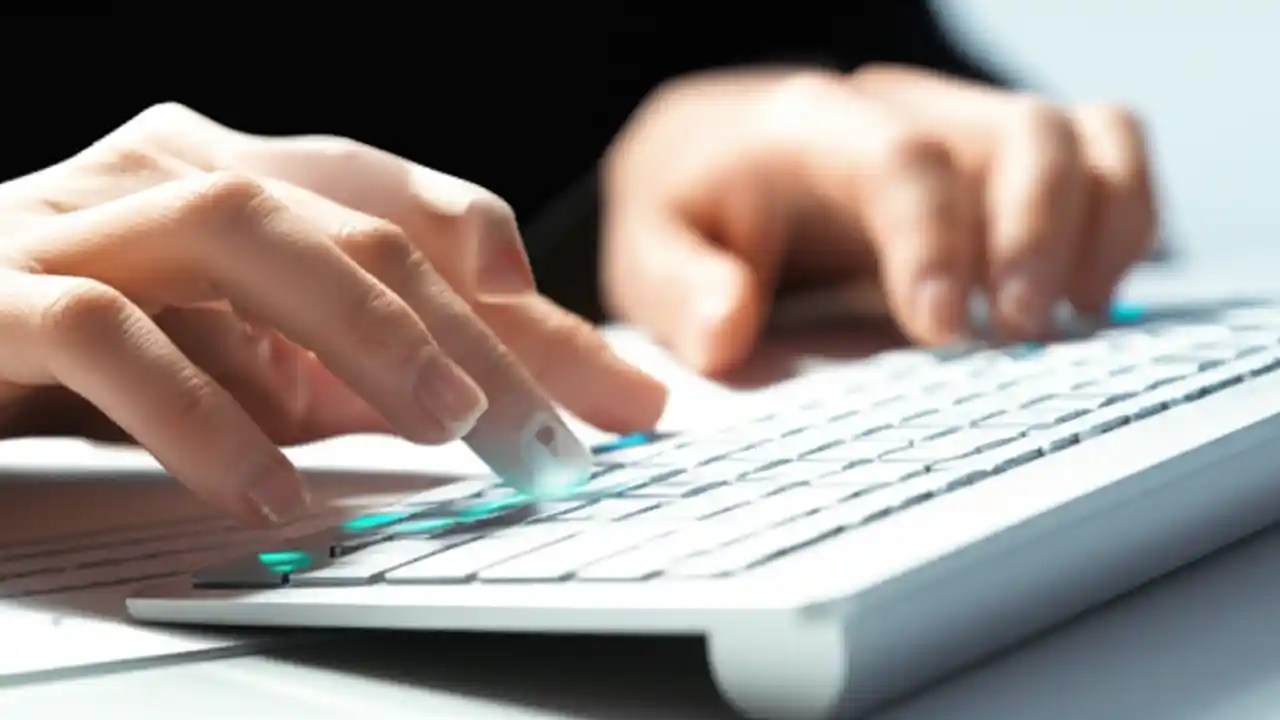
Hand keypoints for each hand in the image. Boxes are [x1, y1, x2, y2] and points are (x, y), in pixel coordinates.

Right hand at [0, 103, 665, 524]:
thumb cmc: (100, 351)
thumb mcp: (266, 362)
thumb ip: (382, 373)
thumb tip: (535, 405)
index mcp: (240, 173)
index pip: (394, 200)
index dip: (493, 257)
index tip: (578, 341)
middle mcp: (168, 174)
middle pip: (349, 221)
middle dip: (465, 328)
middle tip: (546, 432)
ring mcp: (82, 223)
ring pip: (243, 232)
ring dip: (361, 328)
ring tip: (448, 421)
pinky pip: (107, 333)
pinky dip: (200, 413)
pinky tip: (272, 486)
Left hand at [602, 65, 1156, 373]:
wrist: (725, 155)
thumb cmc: (695, 206)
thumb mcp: (652, 246)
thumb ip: (678, 286)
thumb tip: (726, 332)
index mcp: (811, 126)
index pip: (899, 158)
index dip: (935, 240)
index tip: (944, 328)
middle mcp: (904, 110)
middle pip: (1017, 134)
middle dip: (1036, 234)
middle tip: (1019, 332)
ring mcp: (965, 126)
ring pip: (1081, 136)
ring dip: (1097, 228)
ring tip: (1067, 321)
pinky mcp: (1005, 157)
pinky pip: (1104, 153)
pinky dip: (1123, 220)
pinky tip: (1088, 299)